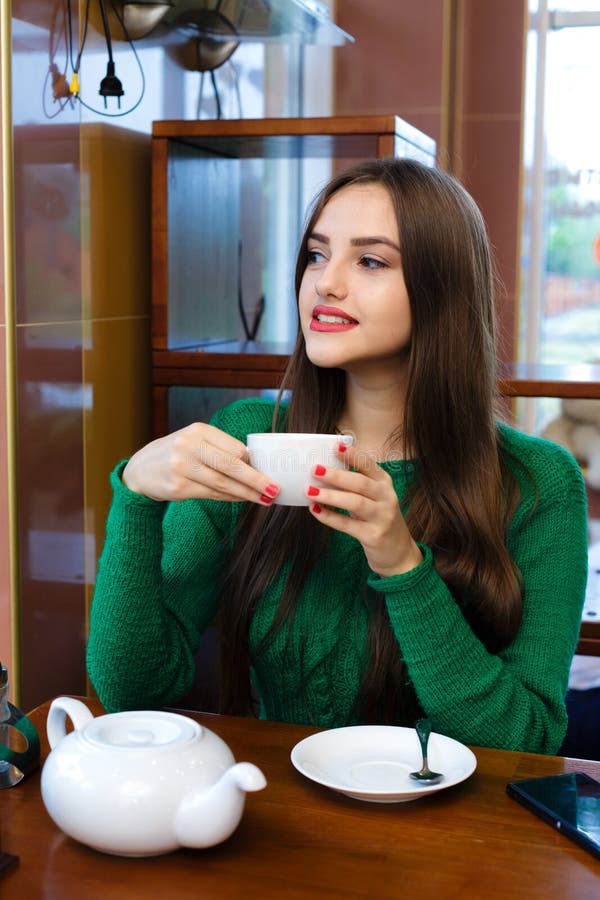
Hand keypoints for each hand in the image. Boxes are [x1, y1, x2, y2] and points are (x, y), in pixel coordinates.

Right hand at [122, 423, 279, 504]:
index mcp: (199, 430)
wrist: (141, 469)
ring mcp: (182, 467)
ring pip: (223, 483)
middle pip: (232, 466)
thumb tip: (255, 466)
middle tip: (275, 490)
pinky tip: (241, 500)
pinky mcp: (178, 487)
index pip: (235, 448)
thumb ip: (220, 449)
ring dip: (247, 493)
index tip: (267, 472)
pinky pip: (212, 495)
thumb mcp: (196, 441)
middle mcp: (190, 446)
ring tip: (264, 499)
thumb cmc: (177, 454)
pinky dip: (230, 498)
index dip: (252, 462)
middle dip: (257, 480)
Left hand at [306, 443, 421, 576]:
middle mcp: (386, 498)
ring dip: (331, 496)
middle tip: (315, 469)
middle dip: (337, 475)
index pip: (369, 465)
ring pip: (355, 503)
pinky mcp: (373, 536)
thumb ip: (356, 484)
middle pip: (360, 483)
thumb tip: (324, 469)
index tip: (335, 446)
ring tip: (310, 490)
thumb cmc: (378, 517)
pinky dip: (329, 517)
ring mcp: (382, 518)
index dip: (352, 455)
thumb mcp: (374, 497)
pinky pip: (347, 525)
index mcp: (384, 483)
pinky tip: (315, 510)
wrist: (398, 551)